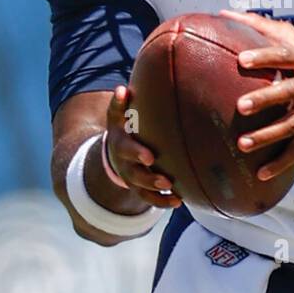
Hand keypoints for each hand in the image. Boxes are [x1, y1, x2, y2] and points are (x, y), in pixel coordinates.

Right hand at [105, 86, 182, 207]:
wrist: (115, 151)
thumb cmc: (123, 128)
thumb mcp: (116, 116)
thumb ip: (119, 104)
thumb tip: (122, 89)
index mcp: (121, 145)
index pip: (126, 149)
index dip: (136, 153)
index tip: (149, 157)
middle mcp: (125, 165)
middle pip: (134, 174)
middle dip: (148, 178)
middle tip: (164, 180)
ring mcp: (132, 179)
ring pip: (142, 191)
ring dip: (157, 194)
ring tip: (175, 194)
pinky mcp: (140, 189)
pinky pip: (150, 200)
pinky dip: (163, 202)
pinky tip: (178, 202)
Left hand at [219, 9, 293, 180]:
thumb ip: (262, 27)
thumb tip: (224, 13)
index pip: (286, 55)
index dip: (265, 57)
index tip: (242, 60)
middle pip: (292, 91)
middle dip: (267, 100)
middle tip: (241, 106)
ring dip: (269, 136)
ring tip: (243, 144)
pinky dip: (281, 163)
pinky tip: (260, 173)